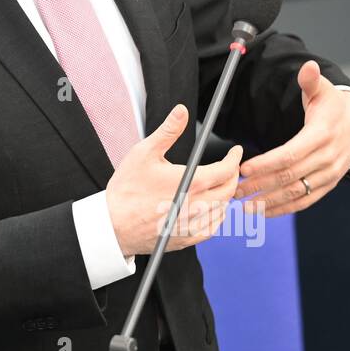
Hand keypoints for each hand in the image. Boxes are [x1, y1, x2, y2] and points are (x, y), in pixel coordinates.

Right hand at [106, 104, 242, 256]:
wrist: (114, 224)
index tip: (235, 152)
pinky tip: (211, 209)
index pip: (227, 170)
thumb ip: (168, 131)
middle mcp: (198, 205)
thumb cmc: (127, 189)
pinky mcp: (187, 238)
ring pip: (223, 209)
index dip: (234, 158)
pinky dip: (217, 216)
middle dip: (233, 175)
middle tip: (230, 167)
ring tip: (220, 186)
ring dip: (225, 196)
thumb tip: (181, 112)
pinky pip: (212, 228)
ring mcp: (193, 224)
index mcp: (192, 182)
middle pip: (229, 190)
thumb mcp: (144, 152)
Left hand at [233, 60, 349, 217]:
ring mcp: (329, 174)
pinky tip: (264, 211)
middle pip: (289, 176)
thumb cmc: (333, 105)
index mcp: (322, 135)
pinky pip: (305, 200)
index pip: (291, 154)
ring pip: (296, 192)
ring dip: (269, 202)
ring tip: (244, 206)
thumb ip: (311, 80)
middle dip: (260, 185)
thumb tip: (309, 66)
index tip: (244, 169)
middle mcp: (327, 158)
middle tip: (235, 190)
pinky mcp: (327, 185)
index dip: (266, 163)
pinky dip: (284, 208)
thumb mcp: (323, 89)